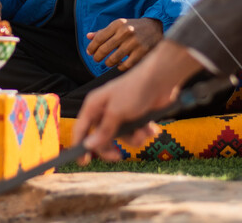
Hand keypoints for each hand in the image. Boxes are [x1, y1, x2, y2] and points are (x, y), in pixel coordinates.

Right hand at [73, 42, 201, 161]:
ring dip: (133, 138)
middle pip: (101, 137)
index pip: (81, 129)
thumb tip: (88, 146)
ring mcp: (121, 114)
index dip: (80, 145)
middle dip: (112, 146)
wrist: (161, 80)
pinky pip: (135, 132)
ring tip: (143, 132)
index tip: (84, 162)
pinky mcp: (135, 117)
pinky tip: (152, 128)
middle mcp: (105, 110)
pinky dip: (143, 132)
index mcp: (94, 105)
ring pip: (122, 137)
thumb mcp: (116, 113)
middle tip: (118, 156)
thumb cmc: (134, 90)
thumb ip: (103, 130)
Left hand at [86, 18, 162, 70]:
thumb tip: (88, 36)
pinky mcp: (142, 52)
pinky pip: (125, 65)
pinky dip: (120, 67)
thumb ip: (103, 31)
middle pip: (104, 49)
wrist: (156, 27)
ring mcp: (134, 42)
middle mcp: (126, 32)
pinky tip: (120, 64)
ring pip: (113, 59)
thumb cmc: (134, 27)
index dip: (91, 47)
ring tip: (108, 62)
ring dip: (108, 63)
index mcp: (118, 24)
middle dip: (97, 57)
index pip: (99, 38)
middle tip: (96, 59)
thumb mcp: (119, 25)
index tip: (89, 52)